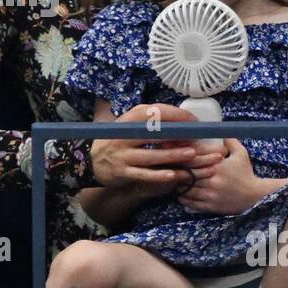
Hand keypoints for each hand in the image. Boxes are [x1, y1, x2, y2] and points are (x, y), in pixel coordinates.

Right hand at [91, 103, 224, 196]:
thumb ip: (142, 116)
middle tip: (197, 138)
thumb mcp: (122, 122)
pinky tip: (174, 175)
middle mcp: (124, 136)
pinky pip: (145, 174)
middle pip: (154, 134)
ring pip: (152, 156)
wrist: (90, 162)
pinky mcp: (123, 173)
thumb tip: (166, 112)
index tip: (193, 121)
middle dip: (178, 136)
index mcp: (127, 120)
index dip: (175, 115)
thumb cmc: (114, 140)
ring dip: (173, 155)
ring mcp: (123, 156)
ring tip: (192, 154)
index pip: (154, 113)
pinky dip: (160, 175)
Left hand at [176, 138, 263, 215]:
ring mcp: (210, 196)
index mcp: (216, 167)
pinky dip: (184, 200)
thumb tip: (218, 128)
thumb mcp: (241, 153)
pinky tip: (182, 196)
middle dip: (178, 174)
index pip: (192, 163)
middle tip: (172, 171)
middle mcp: (211, 182)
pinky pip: (192, 205)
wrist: (255, 195)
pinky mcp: (211, 207)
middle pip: (186, 177)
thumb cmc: (246, 172)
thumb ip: (229, 141)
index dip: (182, 161)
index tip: (177, 159)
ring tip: (176, 183)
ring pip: (186, 192)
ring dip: (179, 188)